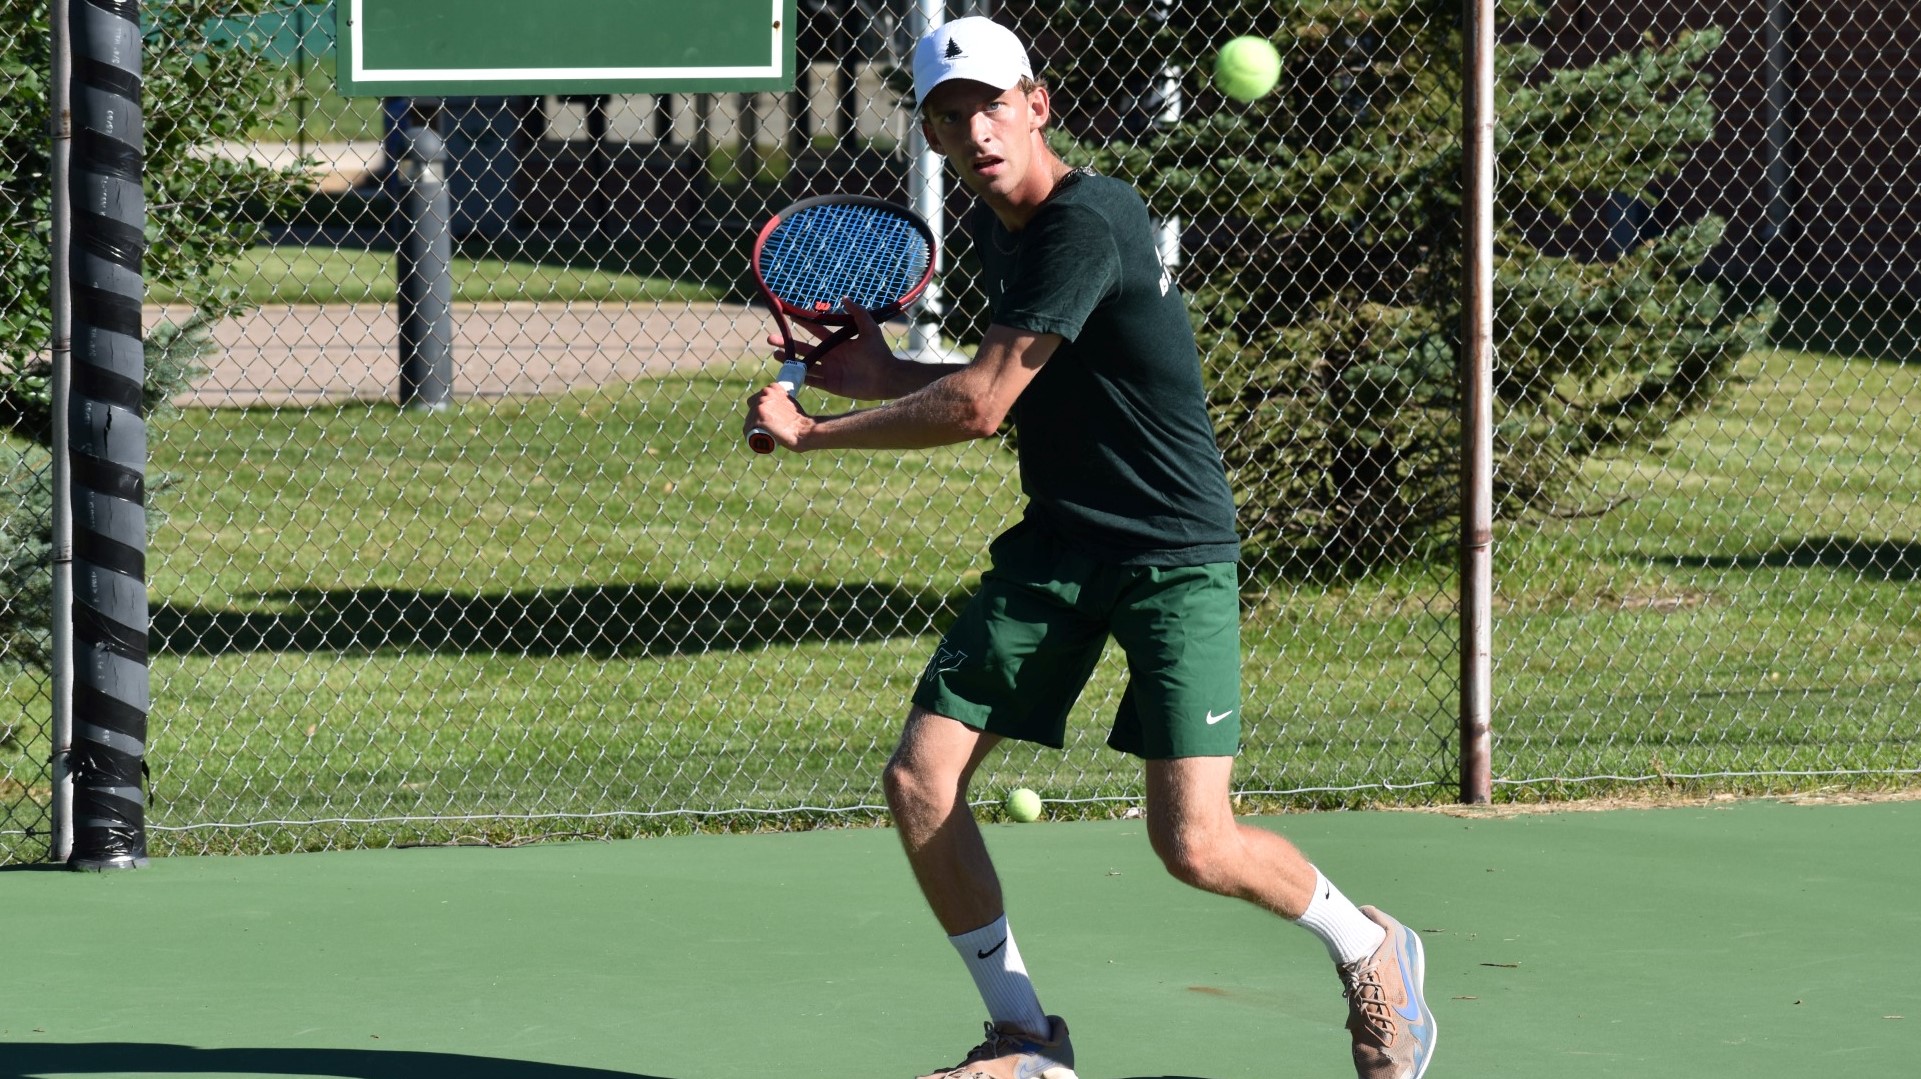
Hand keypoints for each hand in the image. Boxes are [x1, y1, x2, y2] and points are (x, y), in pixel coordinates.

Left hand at [744, 380, 810, 451]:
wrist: (804, 430)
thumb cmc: (800, 420)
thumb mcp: (789, 402)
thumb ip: (779, 398)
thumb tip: (774, 403)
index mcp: (773, 387)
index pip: (757, 398)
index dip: (761, 408)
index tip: (767, 416)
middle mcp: (765, 394)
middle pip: (752, 408)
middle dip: (756, 417)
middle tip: (766, 427)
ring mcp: (761, 406)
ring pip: (749, 419)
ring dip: (753, 426)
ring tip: (763, 434)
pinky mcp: (759, 420)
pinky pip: (747, 429)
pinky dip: (750, 435)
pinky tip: (756, 439)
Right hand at [770, 300, 899, 399]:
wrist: (886, 377)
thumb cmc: (879, 353)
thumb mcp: (869, 329)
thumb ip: (858, 313)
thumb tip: (844, 298)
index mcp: (838, 342)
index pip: (816, 329)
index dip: (802, 322)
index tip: (788, 314)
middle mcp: (831, 355)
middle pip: (804, 348)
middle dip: (788, 343)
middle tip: (771, 338)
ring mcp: (830, 370)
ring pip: (805, 364)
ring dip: (790, 359)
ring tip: (775, 355)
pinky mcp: (831, 384)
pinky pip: (812, 381)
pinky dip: (800, 378)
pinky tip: (787, 374)